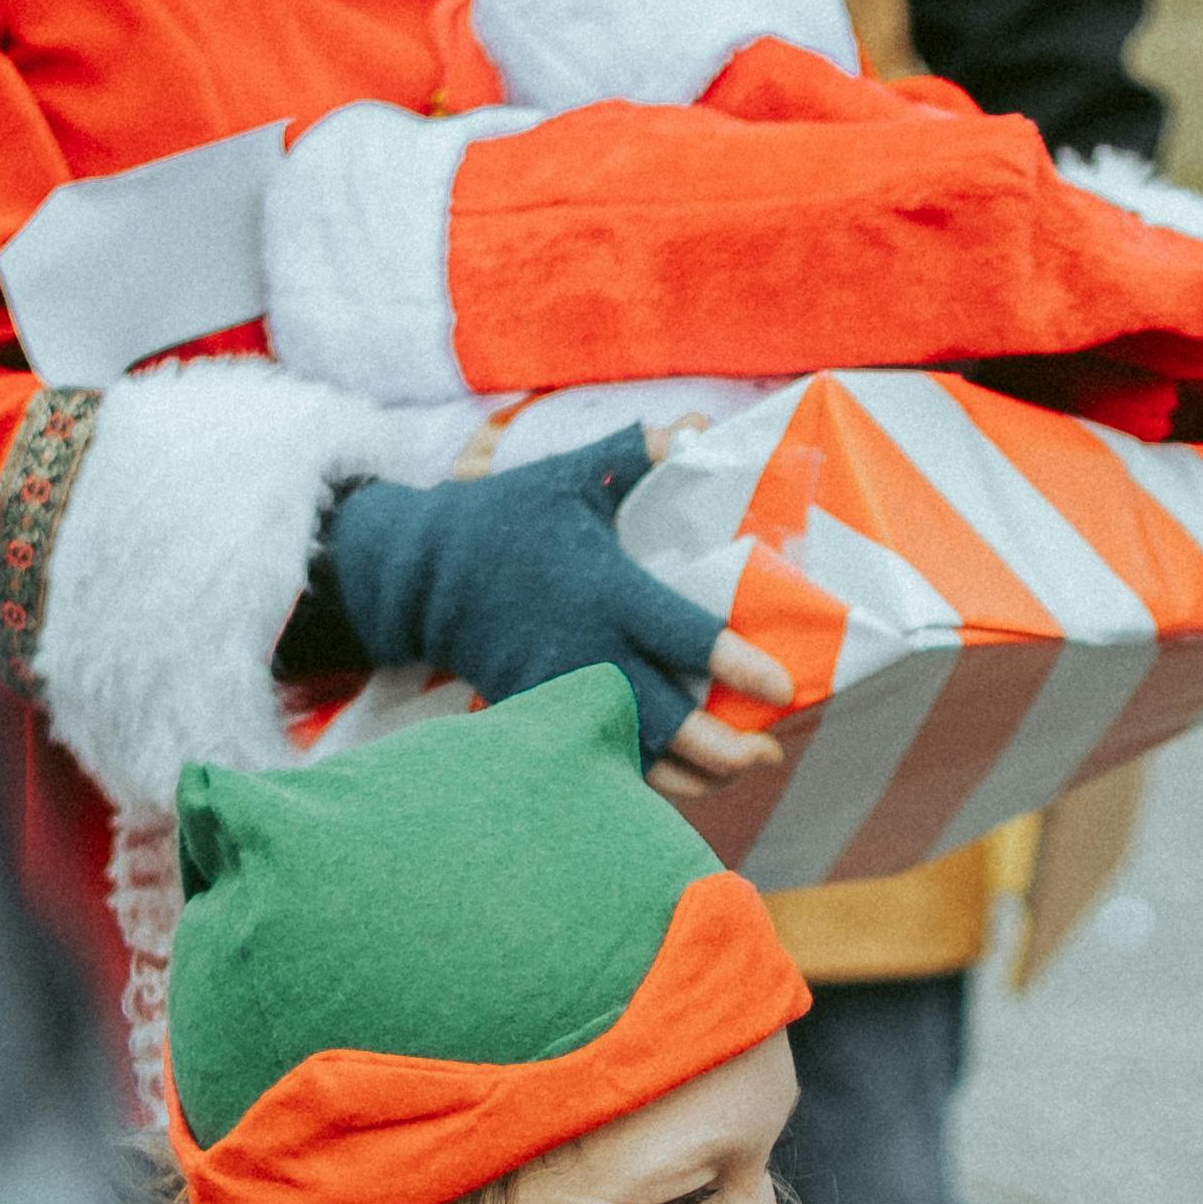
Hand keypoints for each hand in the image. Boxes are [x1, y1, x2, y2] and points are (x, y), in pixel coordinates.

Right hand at [311, 430, 796, 774]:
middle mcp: (589, 651)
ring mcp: (562, 691)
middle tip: (768, 753)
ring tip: (738, 770)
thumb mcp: (571, 479)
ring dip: (692, 774)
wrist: (420, 575)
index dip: (736, 667)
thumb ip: (635, 456)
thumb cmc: (506, 518)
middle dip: (723, 749)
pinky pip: (600, 754)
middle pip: (667, 721)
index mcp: (606, 591)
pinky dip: (643, 773)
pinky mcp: (540, 713)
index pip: (683, 636)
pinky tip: (683, 774)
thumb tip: (695, 428)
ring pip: (637, 755)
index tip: (782, 689)